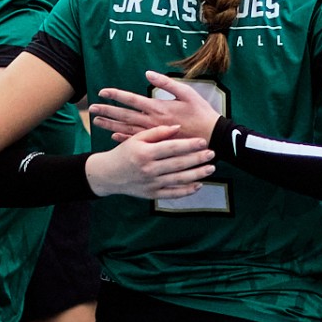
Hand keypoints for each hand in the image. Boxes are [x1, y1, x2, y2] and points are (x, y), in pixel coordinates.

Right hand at [86, 126, 215, 199]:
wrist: (108, 175)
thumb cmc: (124, 153)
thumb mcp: (136, 138)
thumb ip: (157, 132)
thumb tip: (178, 127)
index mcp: (145, 153)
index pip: (171, 148)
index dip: (189, 145)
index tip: (203, 141)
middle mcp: (148, 169)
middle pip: (178, 164)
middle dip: (197, 159)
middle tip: (212, 153)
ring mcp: (151, 184)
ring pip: (178, 180)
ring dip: (197, 174)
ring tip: (211, 168)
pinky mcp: (152, 194)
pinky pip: (173, 194)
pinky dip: (187, 191)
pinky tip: (198, 184)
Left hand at [91, 72, 221, 143]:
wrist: (212, 137)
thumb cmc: (201, 113)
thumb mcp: (187, 92)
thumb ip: (166, 82)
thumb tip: (148, 73)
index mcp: (158, 107)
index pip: (131, 99)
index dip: (115, 95)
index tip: (102, 92)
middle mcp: (152, 121)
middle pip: (124, 115)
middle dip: (107, 111)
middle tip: (92, 109)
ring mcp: (153, 134)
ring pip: (126, 129)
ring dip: (110, 125)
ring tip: (97, 122)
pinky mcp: (158, 144)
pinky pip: (136, 141)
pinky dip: (123, 138)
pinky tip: (113, 137)